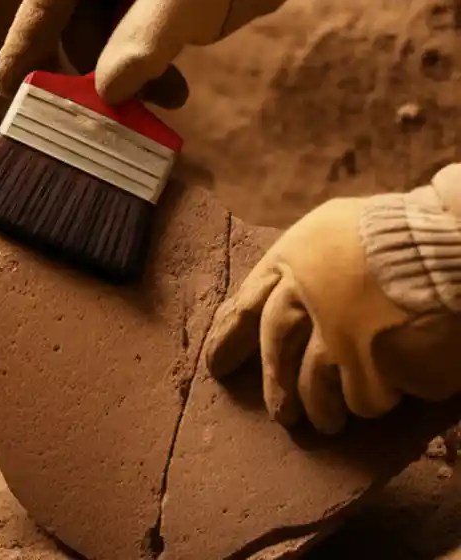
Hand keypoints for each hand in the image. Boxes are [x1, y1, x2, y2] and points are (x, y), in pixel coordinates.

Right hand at [0, 0, 367, 107]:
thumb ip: (147, 38)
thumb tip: (107, 90)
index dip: (27, 37)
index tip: (9, 86)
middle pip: (72, 16)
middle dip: (93, 67)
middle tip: (107, 111)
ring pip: (100, 33)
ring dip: (126, 73)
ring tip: (166, 99)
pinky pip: (124, 36)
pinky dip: (143, 65)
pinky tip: (170, 87)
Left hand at [205, 165, 460, 433]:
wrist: (455, 242)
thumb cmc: (405, 232)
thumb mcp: (340, 229)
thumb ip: (312, 262)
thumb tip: (288, 291)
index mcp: (294, 257)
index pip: (247, 303)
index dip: (230, 337)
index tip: (216, 366)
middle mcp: (305, 295)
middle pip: (275, 348)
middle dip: (275, 385)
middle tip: (280, 414)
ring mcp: (336, 333)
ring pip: (314, 382)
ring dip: (319, 407)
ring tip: (325, 424)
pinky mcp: (371, 364)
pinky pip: (363, 395)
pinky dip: (369, 402)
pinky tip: (377, 405)